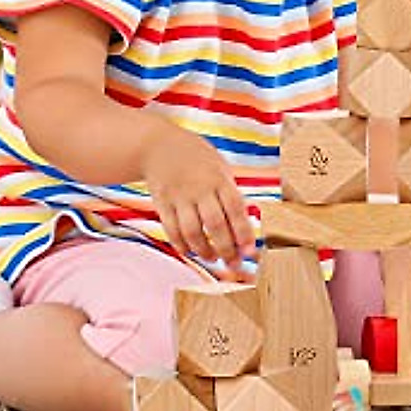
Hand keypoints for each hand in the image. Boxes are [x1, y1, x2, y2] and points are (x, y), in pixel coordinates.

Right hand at [141, 123, 255, 268]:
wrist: (159, 145)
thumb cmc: (198, 159)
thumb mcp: (220, 168)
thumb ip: (230, 194)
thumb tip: (246, 225)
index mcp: (219, 179)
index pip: (235, 210)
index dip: (244, 233)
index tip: (251, 252)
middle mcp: (199, 188)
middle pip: (214, 225)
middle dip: (226, 249)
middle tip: (234, 265)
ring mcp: (178, 197)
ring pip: (192, 231)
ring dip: (204, 250)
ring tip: (214, 258)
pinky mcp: (161, 203)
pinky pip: (172, 230)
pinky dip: (182, 245)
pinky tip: (192, 252)